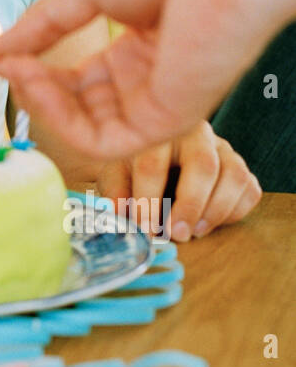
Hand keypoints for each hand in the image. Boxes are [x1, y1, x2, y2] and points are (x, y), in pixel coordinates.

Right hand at [0, 0, 295, 156]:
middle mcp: (147, 81)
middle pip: (77, 105)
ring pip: (85, 128)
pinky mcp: (165, 122)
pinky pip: (102, 141)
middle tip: (4, 65)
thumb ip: (43, 24)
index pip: (77, 78)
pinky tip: (39, 84)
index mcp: (137, 49)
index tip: (1, 55)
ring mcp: (156, 103)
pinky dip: (62, 121)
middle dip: (35, 87)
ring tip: (19, 71)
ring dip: (43, 103)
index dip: (36, 68)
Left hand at [98, 121, 260, 241]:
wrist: (155, 154)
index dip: (148, 200)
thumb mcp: (116, 173)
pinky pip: (250, 188)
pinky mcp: (240, 166)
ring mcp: (223, 149)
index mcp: (158, 132)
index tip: (146, 230)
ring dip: (217, 210)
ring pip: (234, 176)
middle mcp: (196, 134)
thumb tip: (119, 215)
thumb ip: (116, 192)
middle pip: (204, 165)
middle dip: (191, 205)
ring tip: (195, 232)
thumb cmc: (134, 165)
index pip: (153, 163)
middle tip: (177, 234)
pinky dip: (235, 211)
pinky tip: (211, 223)